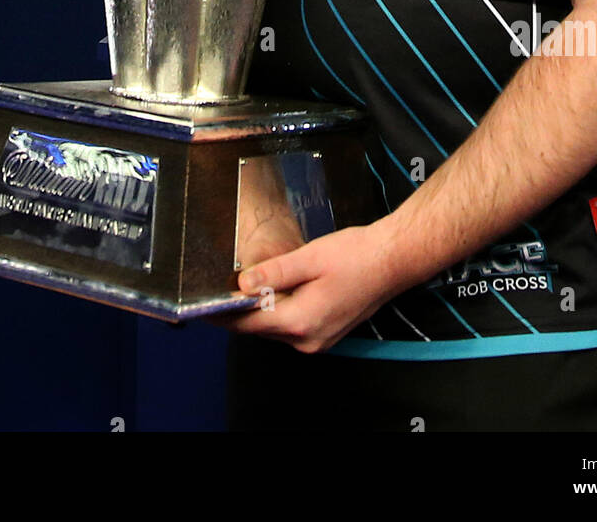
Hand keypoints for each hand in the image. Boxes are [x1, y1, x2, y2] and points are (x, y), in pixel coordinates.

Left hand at [225, 222, 405, 353]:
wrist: (393, 261)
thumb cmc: (356, 256)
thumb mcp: (309, 258)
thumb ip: (274, 272)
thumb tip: (243, 283)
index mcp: (300, 322)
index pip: (249, 324)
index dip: (224, 314)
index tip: (204, 305)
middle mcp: (308, 339)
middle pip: (261, 327)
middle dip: (241, 310)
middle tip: (223, 286)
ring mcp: (319, 340)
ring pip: (276, 327)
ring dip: (261, 309)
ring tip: (246, 284)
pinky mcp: (327, 332)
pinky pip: (292, 325)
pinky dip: (280, 310)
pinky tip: (276, 289)